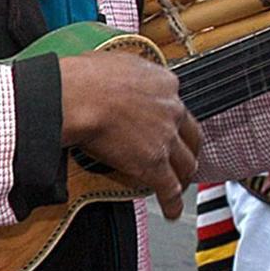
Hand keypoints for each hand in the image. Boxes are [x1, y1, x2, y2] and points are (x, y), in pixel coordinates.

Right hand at [59, 51, 200, 219]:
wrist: (78, 96)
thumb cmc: (85, 77)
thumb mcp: (114, 59)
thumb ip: (127, 69)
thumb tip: (117, 70)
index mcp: (164, 83)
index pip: (176, 103)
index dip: (172, 117)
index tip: (167, 123)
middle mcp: (172, 109)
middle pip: (191, 134)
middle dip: (190, 148)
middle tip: (184, 156)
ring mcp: (165, 138)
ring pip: (186, 163)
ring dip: (184, 175)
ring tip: (178, 183)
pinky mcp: (153, 163)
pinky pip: (169, 188)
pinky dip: (172, 202)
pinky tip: (171, 211)